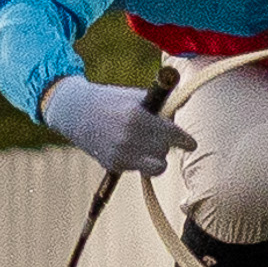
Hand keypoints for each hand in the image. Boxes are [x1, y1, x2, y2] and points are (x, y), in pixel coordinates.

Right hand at [41, 75, 193, 175]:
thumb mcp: (136, 97)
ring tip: (149, 147)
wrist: (76, 112)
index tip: (191, 144)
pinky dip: (141, 162)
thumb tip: (182, 121)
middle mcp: (130, 137)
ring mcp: (122, 153)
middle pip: (165, 150)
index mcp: (138, 117)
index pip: (172, 135)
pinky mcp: (114, 164)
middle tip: (159, 137)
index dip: (185, 141)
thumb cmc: (112, 101)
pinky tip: (132, 149)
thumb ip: (160, 108)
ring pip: (158, 166)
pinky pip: (141, 170)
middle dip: (165, 144)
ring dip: (157, 158)